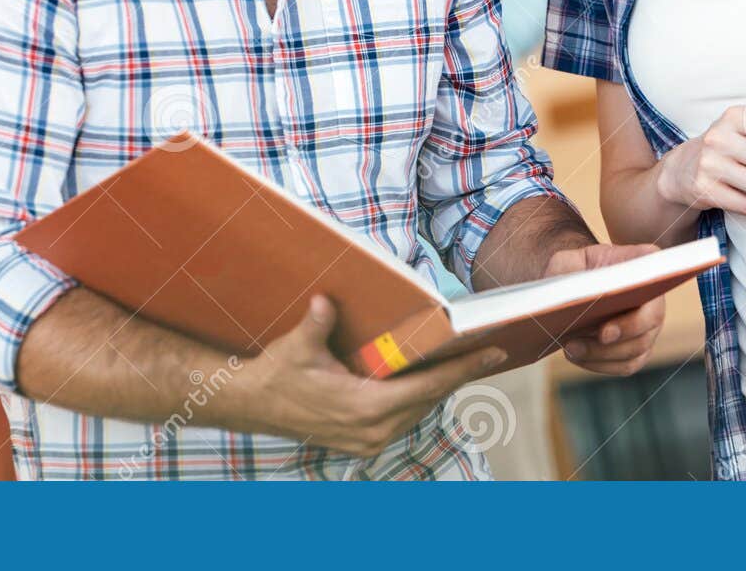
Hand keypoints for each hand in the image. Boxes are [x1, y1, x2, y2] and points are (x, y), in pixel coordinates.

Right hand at [228, 295, 504, 458]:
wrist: (252, 405)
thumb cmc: (277, 373)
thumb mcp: (297, 347)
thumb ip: (316, 325)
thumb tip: (325, 302)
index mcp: (365, 407)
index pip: (428, 386)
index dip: (463, 369)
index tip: (494, 353)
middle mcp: (373, 430)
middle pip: (430, 399)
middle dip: (458, 375)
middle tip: (486, 351)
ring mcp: (368, 441)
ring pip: (418, 411)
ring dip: (438, 388)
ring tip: (462, 363)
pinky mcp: (362, 442)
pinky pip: (403, 419)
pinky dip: (417, 398)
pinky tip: (425, 381)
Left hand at [543, 243, 665, 375]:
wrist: (574, 288)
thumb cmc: (573, 269)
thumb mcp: (566, 261)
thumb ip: (568, 271)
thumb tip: (570, 297)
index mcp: (643, 265)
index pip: (655, 278)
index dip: (637, 304)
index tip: (604, 331)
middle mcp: (655, 296)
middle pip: (650, 321)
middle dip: (618, 336)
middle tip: (580, 343)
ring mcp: (650, 325)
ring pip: (637, 348)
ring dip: (602, 355)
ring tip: (571, 349)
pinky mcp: (639, 349)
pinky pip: (626, 365)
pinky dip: (600, 365)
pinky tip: (577, 357)